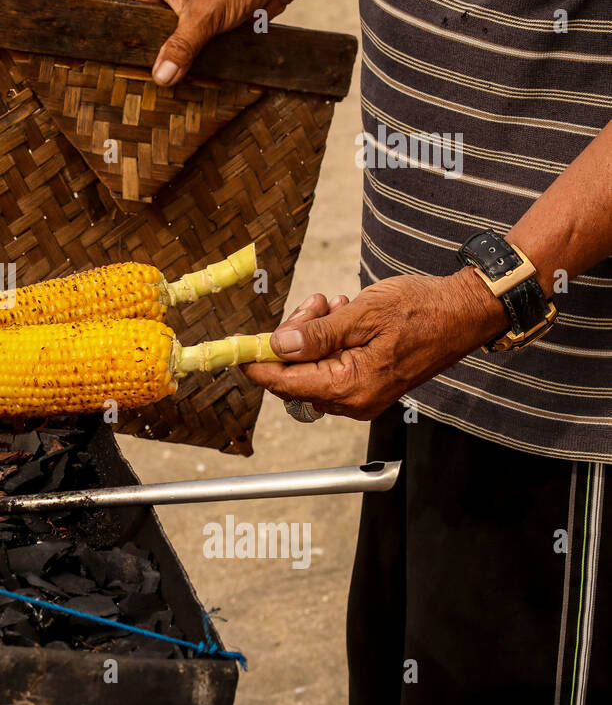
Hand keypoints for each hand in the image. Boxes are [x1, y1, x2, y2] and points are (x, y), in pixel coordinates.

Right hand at [132, 0, 285, 86]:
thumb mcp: (204, 17)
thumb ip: (180, 48)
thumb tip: (161, 77)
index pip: (132, 23)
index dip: (137, 49)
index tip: (138, 74)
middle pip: (153, 36)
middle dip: (161, 58)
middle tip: (159, 83)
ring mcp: (186, 7)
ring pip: (175, 43)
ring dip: (181, 60)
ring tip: (176, 84)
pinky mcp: (206, 19)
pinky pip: (194, 44)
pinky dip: (197, 58)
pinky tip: (195, 76)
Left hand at [244, 270, 510, 420]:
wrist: (465, 312)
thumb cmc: (422, 310)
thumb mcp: (361, 314)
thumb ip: (317, 334)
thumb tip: (278, 347)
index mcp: (350, 387)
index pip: (285, 384)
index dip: (257, 364)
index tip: (239, 347)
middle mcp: (354, 400)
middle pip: (296, 377)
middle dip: (293, 339)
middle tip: (312, 307)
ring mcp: (363, 394)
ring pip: (313, 368)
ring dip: (313, 335)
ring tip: (333, 305)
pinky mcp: (370, 383)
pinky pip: (333, 366)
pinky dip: (330, 341)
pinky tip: (344, 315)